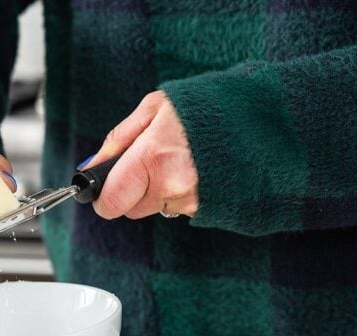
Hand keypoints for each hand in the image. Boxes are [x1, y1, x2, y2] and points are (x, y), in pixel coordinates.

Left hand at [82, 91, 198, 219]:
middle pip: (131, 209)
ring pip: (156, 208)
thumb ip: (118, 140)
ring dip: (160, 190)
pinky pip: (180, 208)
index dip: (104, 197)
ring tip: (181, 159)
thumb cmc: (208, 104)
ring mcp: (193, 201)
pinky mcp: (210, 210)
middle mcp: (172, 185)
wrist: (266, 115)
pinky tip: (196, 169)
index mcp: (153, 156)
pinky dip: (182, 193)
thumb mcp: (155, 107)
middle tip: (152, 161)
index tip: (106, 187)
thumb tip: (91, 166)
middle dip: (133, 189)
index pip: (110, 202)